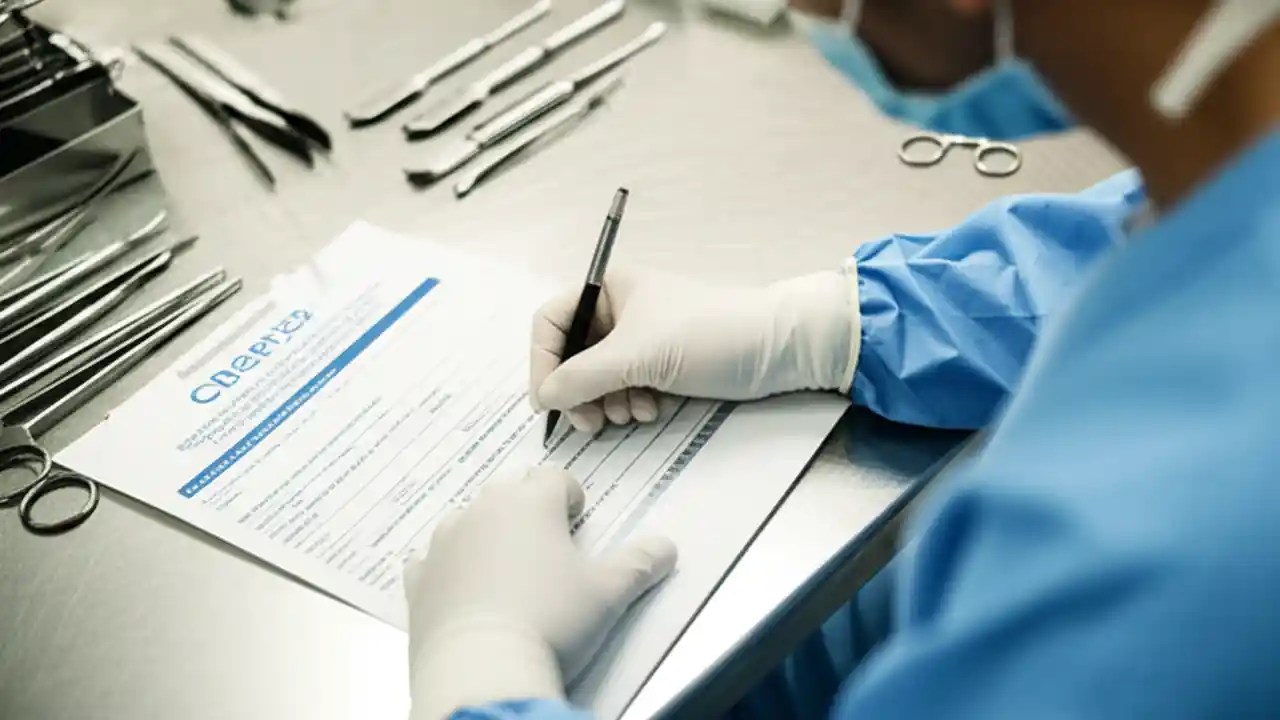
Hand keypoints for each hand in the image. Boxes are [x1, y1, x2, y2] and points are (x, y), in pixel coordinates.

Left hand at [404, 467, 676, 719]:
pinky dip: (450, 569)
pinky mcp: (420, 577)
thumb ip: (640, 563)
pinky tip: (467, 593)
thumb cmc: (551, 622)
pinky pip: (434, 559)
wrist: (483, 668)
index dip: (571, 498)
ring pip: (469, 520)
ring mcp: (445, 541)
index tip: (579, 524)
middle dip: (530, 512)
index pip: (556, 477)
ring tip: (510, 574)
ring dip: (488, 536)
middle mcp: (483, 509)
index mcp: (531, 502)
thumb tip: (666, 547)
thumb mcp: (609, 593)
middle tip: (549, 550)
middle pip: (511, 491)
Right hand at [530, 269, 859, 432]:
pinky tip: (649, 411)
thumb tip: (545, 396)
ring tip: (628, 415)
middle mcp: (619, 311)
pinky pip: (624, 388)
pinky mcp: (661, 364)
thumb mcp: (638, 355)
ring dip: (605, 402)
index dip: (542, 360)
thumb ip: (583, 376)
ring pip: (597, 378)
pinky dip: (629, 403)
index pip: (552, 321)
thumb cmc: (707, 334)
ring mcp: (640, 339)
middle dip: (578, 391)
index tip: (547, 401)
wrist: (776, 349)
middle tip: (589, 423)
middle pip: (572, 355)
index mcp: (609, 288)